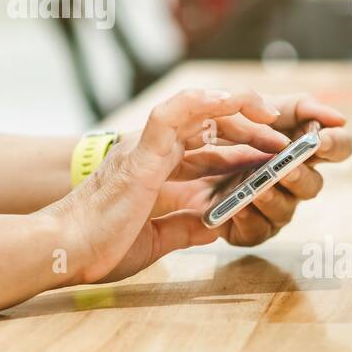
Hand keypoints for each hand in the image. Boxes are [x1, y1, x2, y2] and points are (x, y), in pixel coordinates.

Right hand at [47, 88, 287, 284]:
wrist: (66, 251)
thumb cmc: (101, 247)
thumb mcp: (159, 238)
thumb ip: (186, 226)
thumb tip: (215, 224)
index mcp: (157, 170)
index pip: (207, 147)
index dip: (243, 148)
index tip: (273, 158)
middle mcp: (153, 150)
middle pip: (210, 124)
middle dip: (251, 128)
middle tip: (284, 142)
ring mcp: (147, 146)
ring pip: (198, 109)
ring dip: (238, 109)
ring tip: (272, 118)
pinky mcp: (142, 151)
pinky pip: (174, 113)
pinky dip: (204, 100)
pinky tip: (233, 100)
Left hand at [210, 94, 351, 247]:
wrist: (182, 148)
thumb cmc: (229, 126)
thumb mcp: (263, 107)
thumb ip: (301, 106)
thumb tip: (339, 118)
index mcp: (302, 150)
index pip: (337, 148)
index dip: (335, 145)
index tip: (320, 140)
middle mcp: (293, 181)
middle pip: (315, 185)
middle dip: (301, 176)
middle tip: (287, 168)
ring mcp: (273, 206)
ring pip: (286, 210)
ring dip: (274, 198)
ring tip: (258, 188)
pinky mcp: (249, 228)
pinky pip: (258, 230)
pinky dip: (249, 218)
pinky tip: (238, 206)